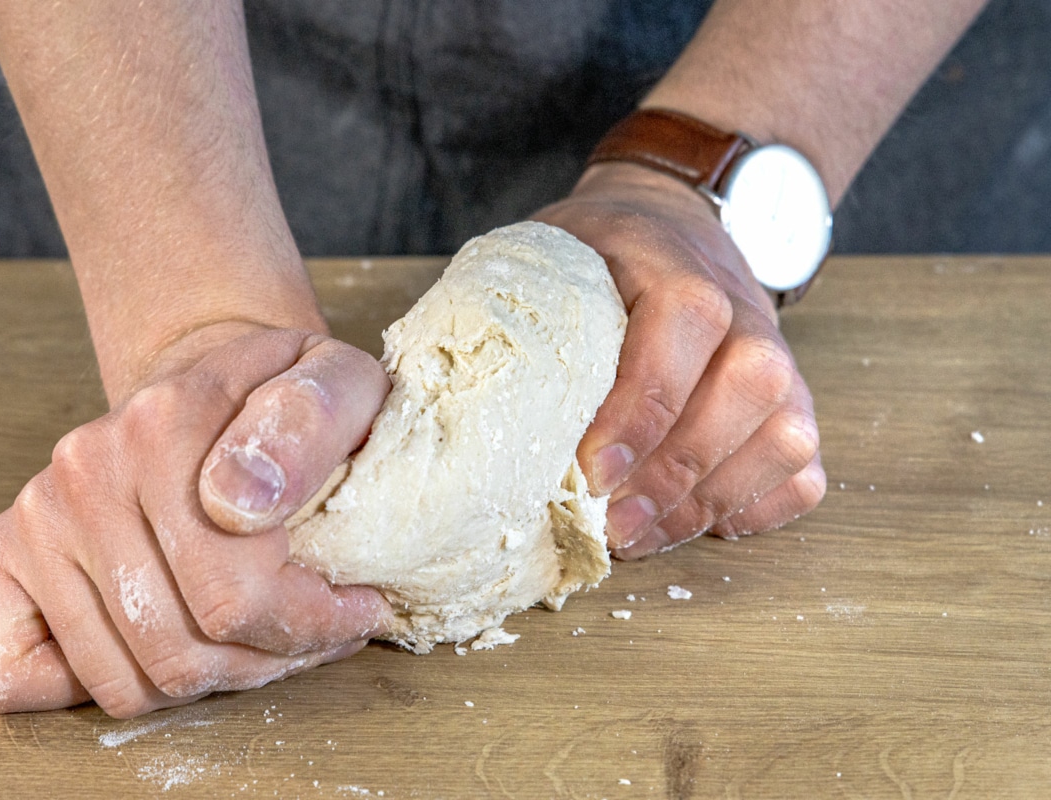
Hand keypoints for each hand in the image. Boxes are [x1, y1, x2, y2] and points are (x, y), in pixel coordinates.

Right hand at [0, 323, 391, 716]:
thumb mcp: (339, 383)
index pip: (236, 598)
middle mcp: (87, 466)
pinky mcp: (4, 549)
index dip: (312, 626)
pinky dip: (101, 687)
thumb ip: (308, 422)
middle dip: (266, 662)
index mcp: (168, 421)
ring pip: (127, 680)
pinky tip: (170, 653)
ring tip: (257, 638)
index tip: (357, 608)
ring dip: (205, 681)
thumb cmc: (288, 401)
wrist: (215, 386)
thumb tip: (238, 500)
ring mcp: (39, 511)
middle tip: (312, 633)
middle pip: (181, 653)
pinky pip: (25, 676)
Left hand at [534, 162, 825, 558]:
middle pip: (751, 386)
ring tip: (639, 535)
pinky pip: (804, 468)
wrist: (673, 223)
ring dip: (712, 499)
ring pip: (787, 433)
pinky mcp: (794, 402)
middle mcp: (742, 308)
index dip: (644, 403)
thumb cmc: (591, 257)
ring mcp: (778, 357)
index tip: (590, 469)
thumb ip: (501, 315)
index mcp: (672, 260)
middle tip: (610, 523)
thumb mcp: (541, 259)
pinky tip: (694, 520)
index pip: (686, 320)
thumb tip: (420, 399)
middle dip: (677, 470)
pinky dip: (758, 506)